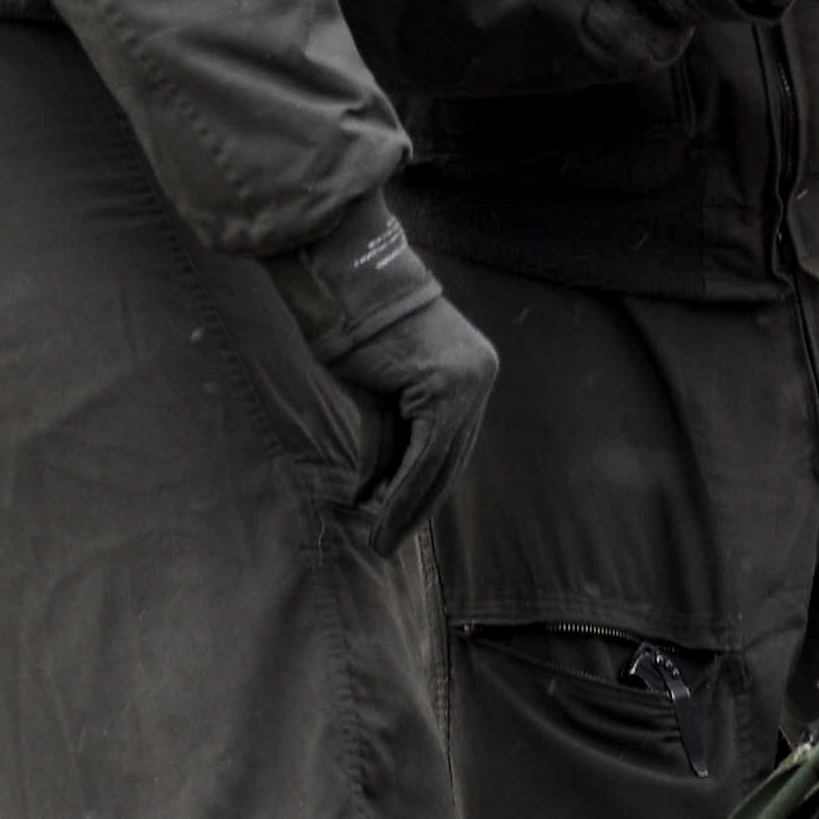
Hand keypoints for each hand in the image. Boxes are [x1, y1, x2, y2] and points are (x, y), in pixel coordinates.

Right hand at [266, 205, 501, 549]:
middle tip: (386, 543)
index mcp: (470, 370)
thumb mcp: (376, 390)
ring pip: (437, 463)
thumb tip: (376, 490)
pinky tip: (378, 516)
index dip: (422, 489)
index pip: (450, 444)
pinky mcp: (443, 388)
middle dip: (415, 507)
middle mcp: (478, 375)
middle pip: (448, 458)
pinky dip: (399, 491)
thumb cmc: (351, 323)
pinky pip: (422, 455)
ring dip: (405, 508)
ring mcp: (466, 380)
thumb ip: (388, 436)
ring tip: (380, 542)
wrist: (341, 275)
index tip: (397, 522)